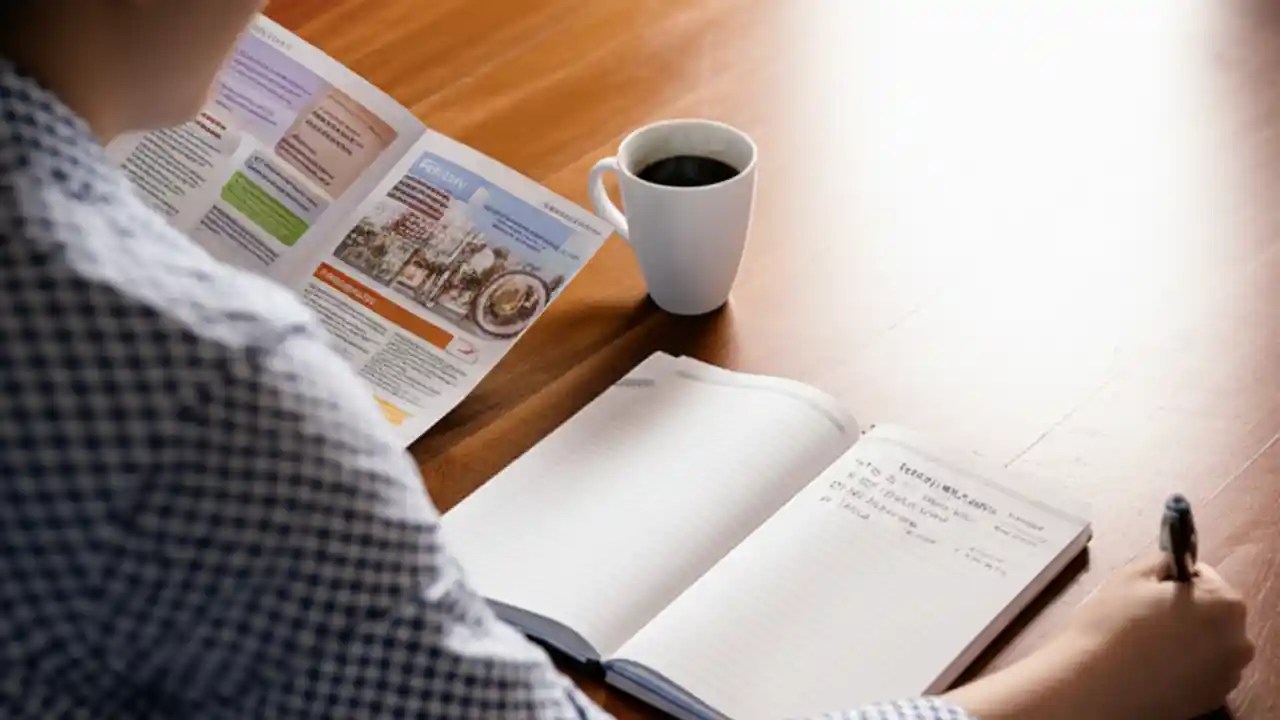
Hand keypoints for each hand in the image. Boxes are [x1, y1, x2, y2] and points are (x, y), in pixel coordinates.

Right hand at [945, 554, 1254, 719]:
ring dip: (1184, 637)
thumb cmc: (1112, 624)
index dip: (1172, 580)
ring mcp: (1227, 674)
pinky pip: (1201, 670)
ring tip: (1144, 642)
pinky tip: (1151, 664)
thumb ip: (1161, 561)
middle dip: (1184, 609)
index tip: (1147, 591)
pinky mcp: (1211, 698)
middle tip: (1143, 615)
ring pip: (1207, 642)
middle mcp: (1237, 640)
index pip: (1202, 576)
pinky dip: (1182, 664)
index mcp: (1224, 603)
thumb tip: (1172, 563)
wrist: (1095, 685)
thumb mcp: (1131, 575)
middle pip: (1211, 611)